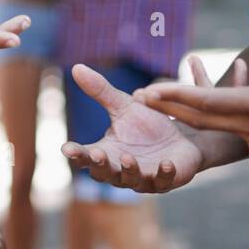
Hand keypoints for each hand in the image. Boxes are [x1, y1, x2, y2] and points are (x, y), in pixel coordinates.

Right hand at [58, 57, 234, 193]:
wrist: (182, 137)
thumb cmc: (147, 125)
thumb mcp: (124, 106)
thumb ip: (101, 91)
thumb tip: (77, 67)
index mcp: (107, 153)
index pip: (86, 157)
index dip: (76, 154)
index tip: (66, 148)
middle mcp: (121, 171)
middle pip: (104, 174)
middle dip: (100, 165)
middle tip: (96, 154)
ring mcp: (143, 178)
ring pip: (131, 180)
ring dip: (129, 170)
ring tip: (128, 158)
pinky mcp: (166, 180)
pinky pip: (163, 181)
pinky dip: (164, 174)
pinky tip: (166, 164)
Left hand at [137, 14, 248, 140]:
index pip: (208, 102)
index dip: (176, 95)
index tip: (150, 89)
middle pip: (199, 118)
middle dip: (167, 107)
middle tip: (136, 97)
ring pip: (207, 127)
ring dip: (178, 115)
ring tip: (153, 102)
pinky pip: (221, 130)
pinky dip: (199, 120)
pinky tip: (181, 112)